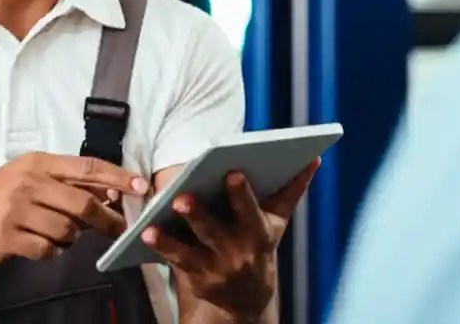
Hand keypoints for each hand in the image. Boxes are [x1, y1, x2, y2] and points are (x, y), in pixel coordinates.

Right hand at [0, 151, 149, 265]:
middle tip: (118, 228)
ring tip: (56, 234)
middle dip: (106, 219)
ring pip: (67, 229)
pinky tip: (41, 246)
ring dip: (70, 238)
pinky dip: (51, 251)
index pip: (87, 166)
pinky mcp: (8, 237)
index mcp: (37, 163)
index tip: (141, 186)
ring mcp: (17, 210)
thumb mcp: (26, 180)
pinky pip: (47, 249)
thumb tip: (109, 196)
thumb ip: (65, 185)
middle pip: (83, 203)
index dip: (117, 177)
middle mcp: (29, 183)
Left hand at [142, 159, 320, 320]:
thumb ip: (292, 190)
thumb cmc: (260, 245)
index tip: (233, 173)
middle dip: (199, 215)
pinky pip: (176, 261)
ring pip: (190, 251)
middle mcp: (237, 253)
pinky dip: (162, 248)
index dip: (243, 194)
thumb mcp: (277, 222)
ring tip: (152, 223)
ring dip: (171, 238)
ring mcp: (215, 268)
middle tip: (182, 197)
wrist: (248, 299)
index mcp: (259, 234)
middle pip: (216, 232)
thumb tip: (313, 159)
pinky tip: (145, 233)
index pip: (251, 212)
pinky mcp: (196, 277)